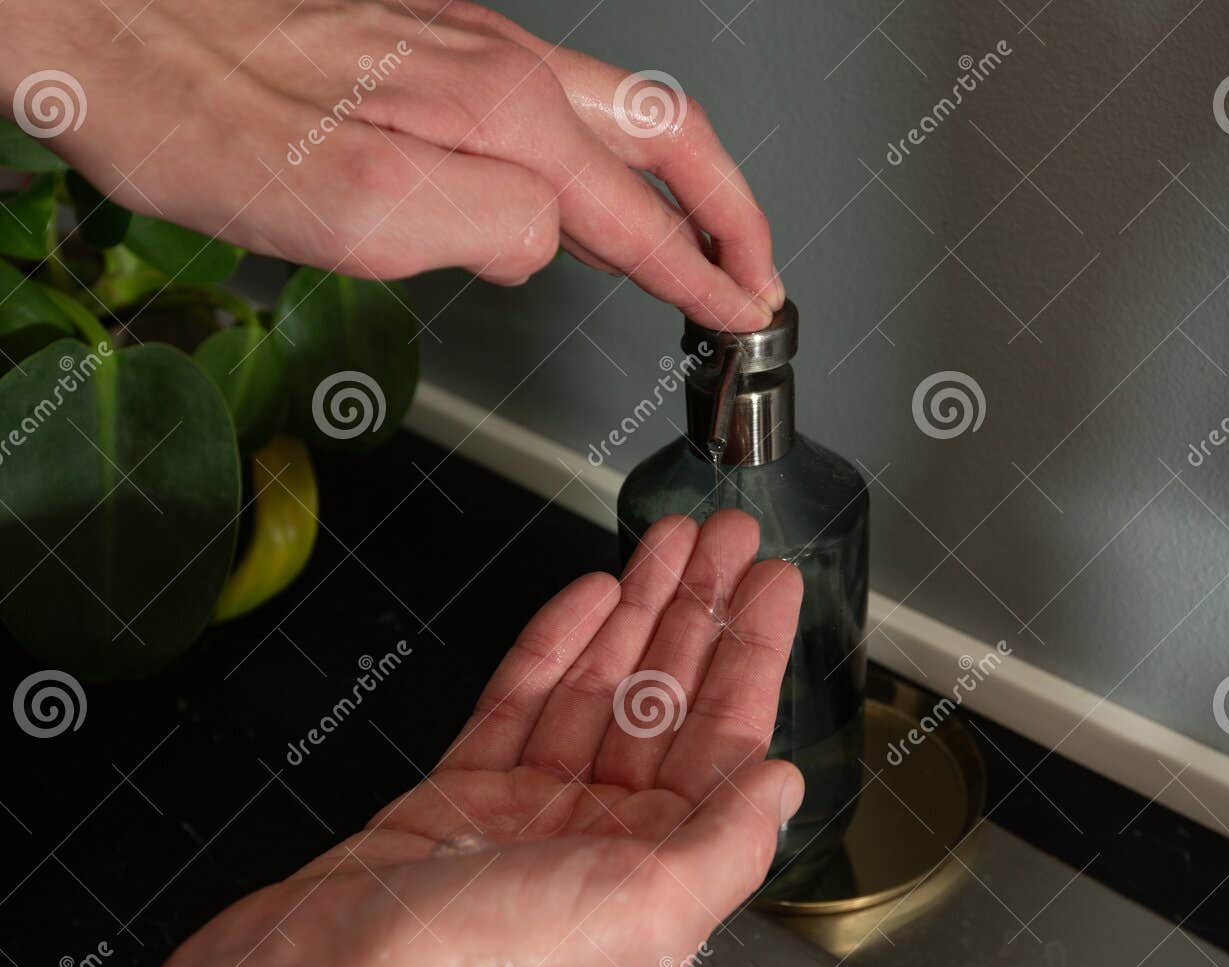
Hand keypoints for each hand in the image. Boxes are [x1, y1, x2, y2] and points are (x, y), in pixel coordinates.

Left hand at [0, 0, 780, 328]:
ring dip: (679, 180)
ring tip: (701, 241)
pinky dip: (611, 160)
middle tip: (757, 266)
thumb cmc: (202, 116)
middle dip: (731, 207)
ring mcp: (469, 50)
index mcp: (500, 115)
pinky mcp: (431, 53)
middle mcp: (500, 69)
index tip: (744, 314)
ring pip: (619, 114)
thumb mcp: (359, 216)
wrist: (110, 21)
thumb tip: (545, 242)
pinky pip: (560, 109)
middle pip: (666, 134)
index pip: (638, 214)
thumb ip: (490, 230)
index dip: (702, 275)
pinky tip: (590, 198)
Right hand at [69, 511, 802, 966]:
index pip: (727, 740)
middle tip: (726, 536)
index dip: (752, 654)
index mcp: (659, 873)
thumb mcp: (646, 912)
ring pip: (599, 690)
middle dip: (700, 613)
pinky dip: (555, 646)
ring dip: (637, 611)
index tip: (772, 585)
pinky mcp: (461, 797)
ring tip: (668, 539)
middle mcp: (604, 844)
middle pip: (669, 701)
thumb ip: (730, 843)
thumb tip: (786, 783)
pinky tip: (590, 597)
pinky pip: (521, 702)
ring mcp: (530, 815)